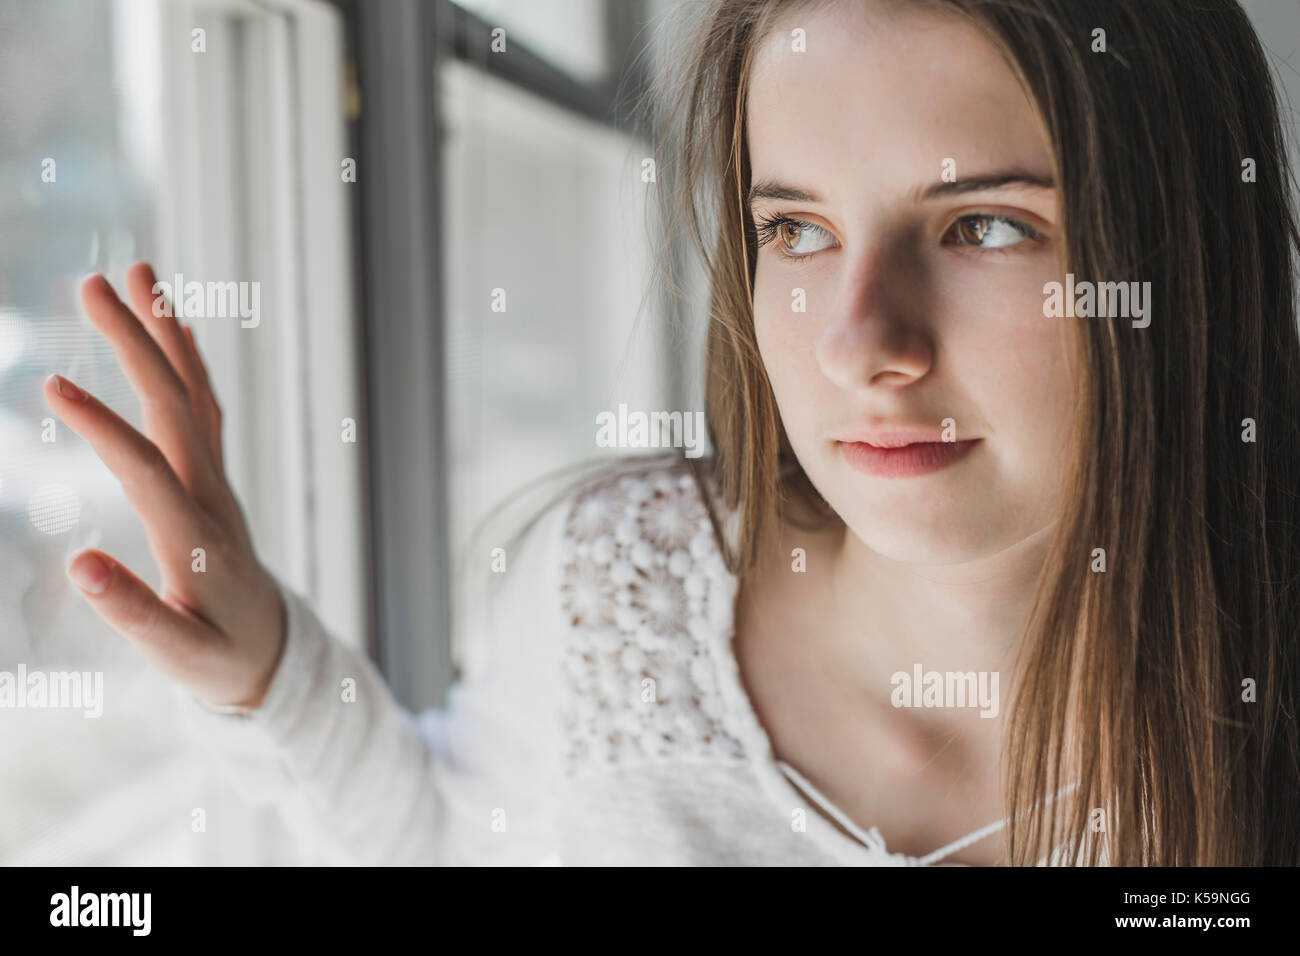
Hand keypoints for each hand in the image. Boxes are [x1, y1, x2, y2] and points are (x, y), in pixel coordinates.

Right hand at [44, 262, 284, 710]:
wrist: (271, 653)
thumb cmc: (220, 659)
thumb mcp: (179, 655)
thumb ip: (134, 615)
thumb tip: (80, 566)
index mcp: (193, 538)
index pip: (145, 469)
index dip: (102, 427)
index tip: (51, 385)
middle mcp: (209, 495)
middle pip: (173, 406)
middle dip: (134, 343)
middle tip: (91, 282)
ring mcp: (216, 481)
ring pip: (192, 394)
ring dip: (163, 333)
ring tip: (137, 272)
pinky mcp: (214, 479)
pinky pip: (203, 407)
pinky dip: (186, 362)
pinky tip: (171, 328)